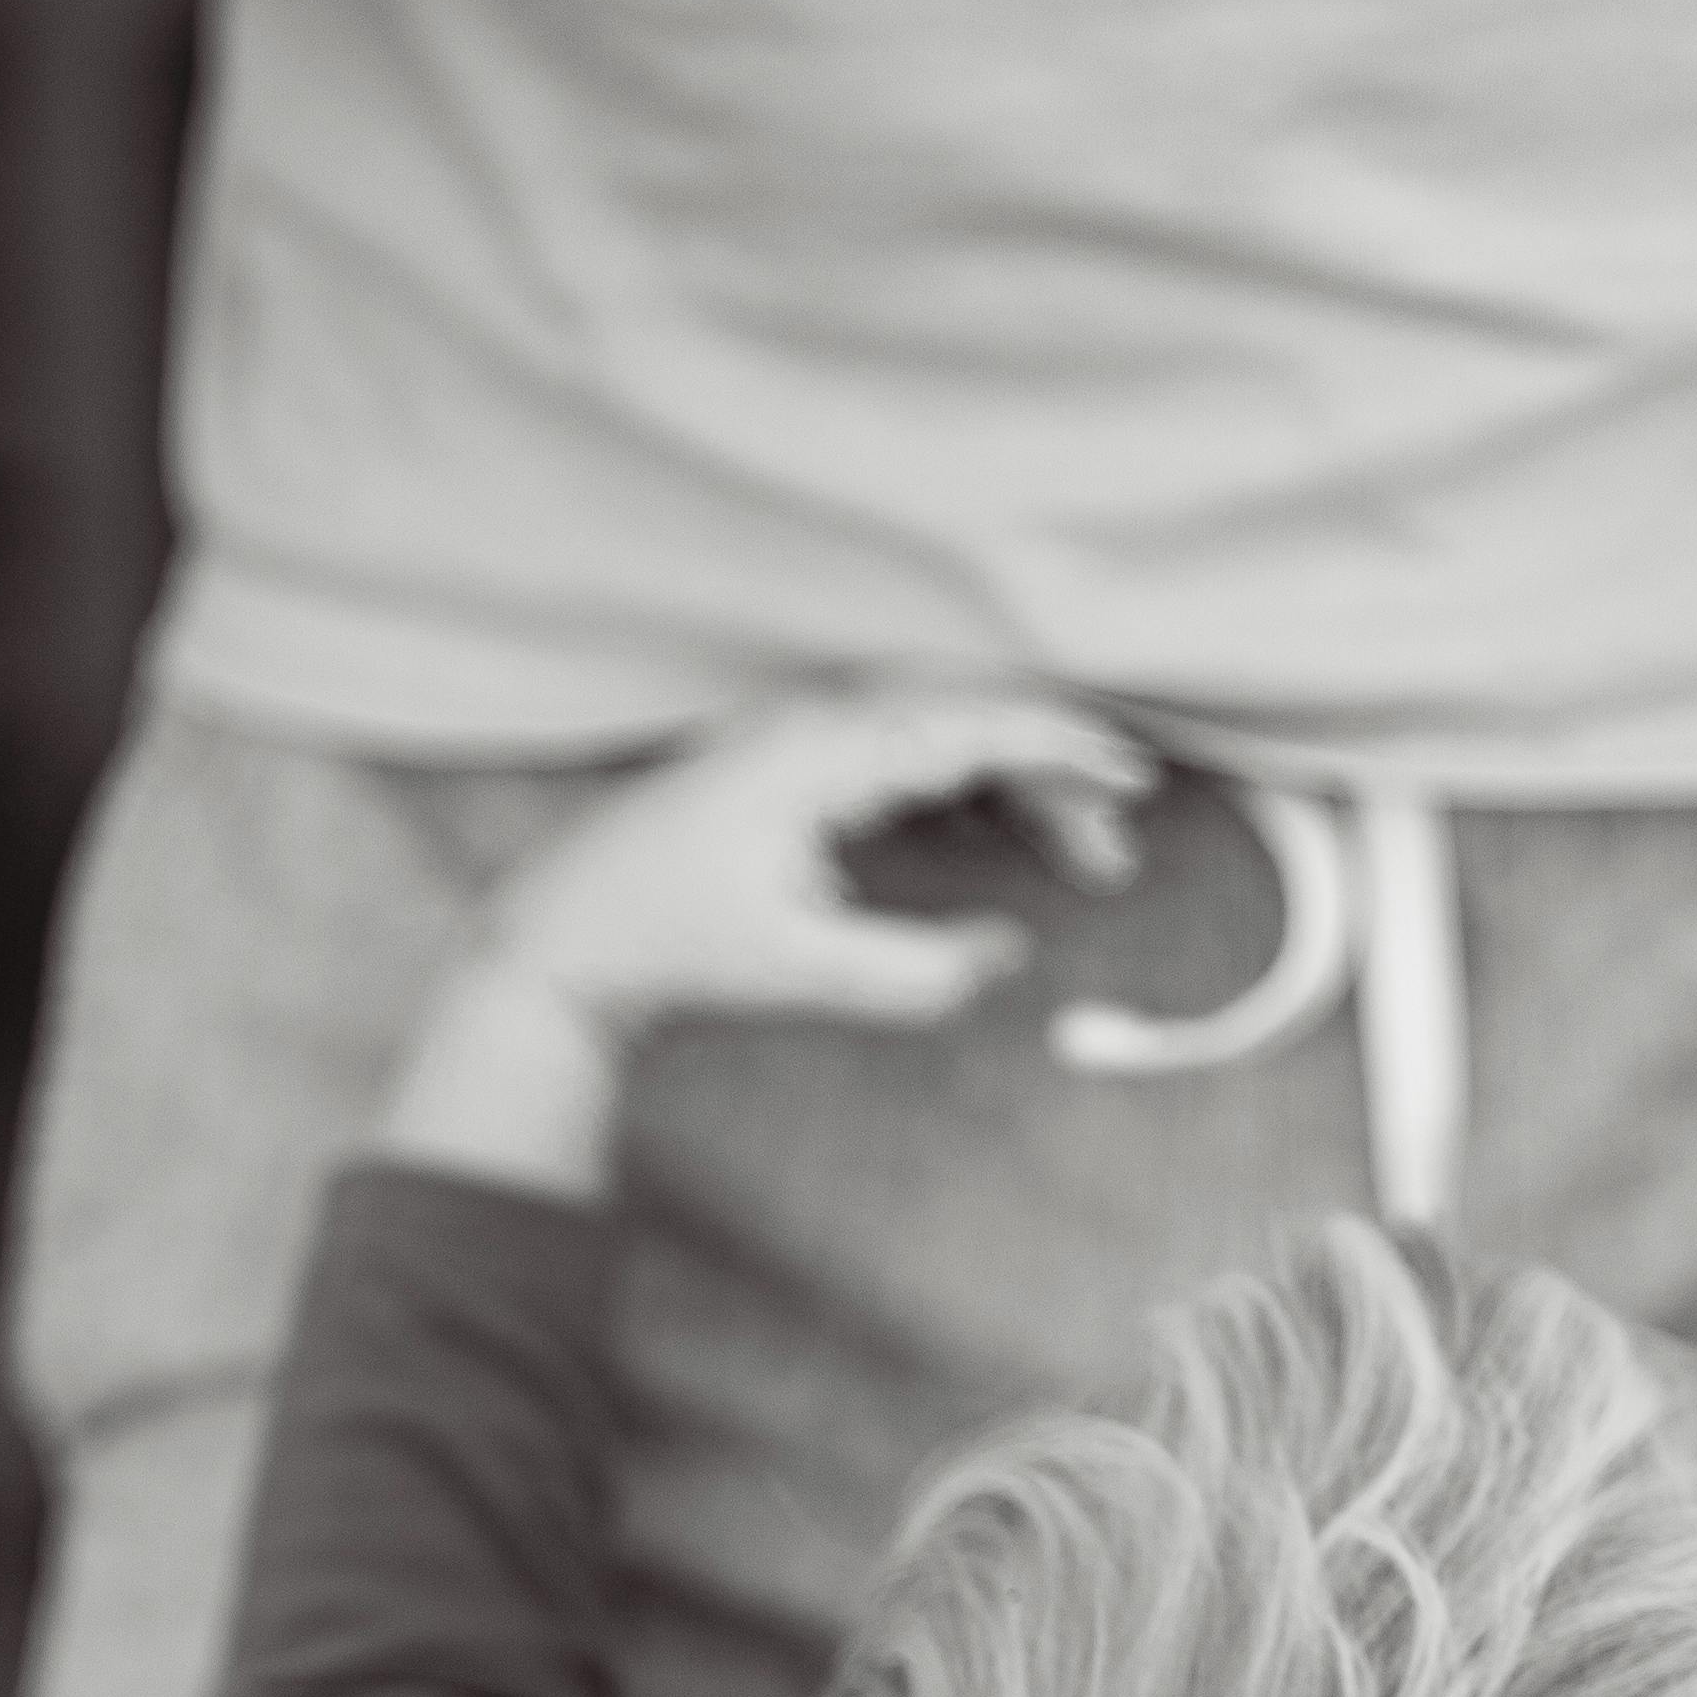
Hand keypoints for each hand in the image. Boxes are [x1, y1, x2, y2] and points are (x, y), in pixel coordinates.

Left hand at [373, 685, 1148, 1197]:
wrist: (565, 938)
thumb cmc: (671, 948)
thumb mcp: (799, 974)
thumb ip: (915, 972)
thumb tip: (1008, 951)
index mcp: (817, 754)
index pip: (963, 727)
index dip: (1058, 749)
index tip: (1131, 779)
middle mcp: (815, 725)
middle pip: (967, 722)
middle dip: (1055, 780)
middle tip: (1113, 859)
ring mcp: (804, 739)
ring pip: (946, 739)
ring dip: (1019, 790)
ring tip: (1084, 865)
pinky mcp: (799, 765)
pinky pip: (911, 756)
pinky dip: (975, 791)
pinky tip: (1009, 839)